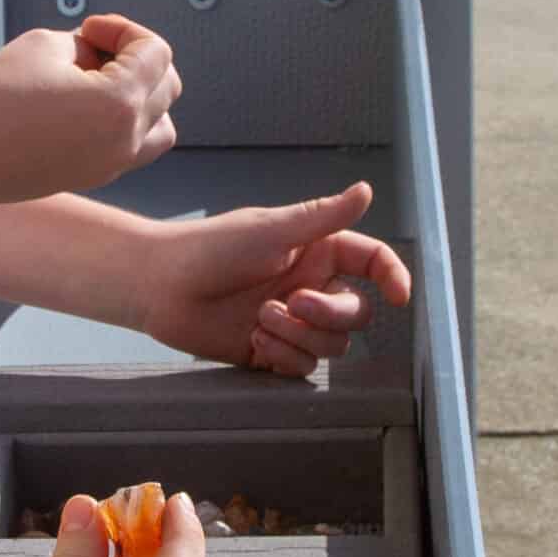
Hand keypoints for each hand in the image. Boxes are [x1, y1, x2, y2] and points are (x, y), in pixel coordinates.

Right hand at [0, 15, 179, 210]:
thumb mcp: (43, 45)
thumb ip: (86, 44)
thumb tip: (102, 57)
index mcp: (120, 103)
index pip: (154, 52)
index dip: (123, 29)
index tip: (88, 28)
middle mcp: (127, 139)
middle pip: (166, 84)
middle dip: (136, 57)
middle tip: (93, 48)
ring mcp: (114, 164)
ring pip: (162, 123)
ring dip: (143, 94)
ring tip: (102, 82)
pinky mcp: (96, 176)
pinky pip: (136, 146)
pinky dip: (127, 121)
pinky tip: (88, 108)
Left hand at [133, 182, 412, 377]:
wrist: (159, 284)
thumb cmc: (209, 247)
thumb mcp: (269, 230)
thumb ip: (321, 218)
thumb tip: (366, 190)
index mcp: (315, 252)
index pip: (371, 262)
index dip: (391, 277)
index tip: (398, 296)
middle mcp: (309, 286)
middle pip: (355, 313)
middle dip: (330, 314)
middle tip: (292, 303)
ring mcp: (291, 321)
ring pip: (332, 344)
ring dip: (302, 336)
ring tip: (261, 319)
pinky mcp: (270, 350)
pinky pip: (302, 365)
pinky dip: (285, 355)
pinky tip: (254, 338)